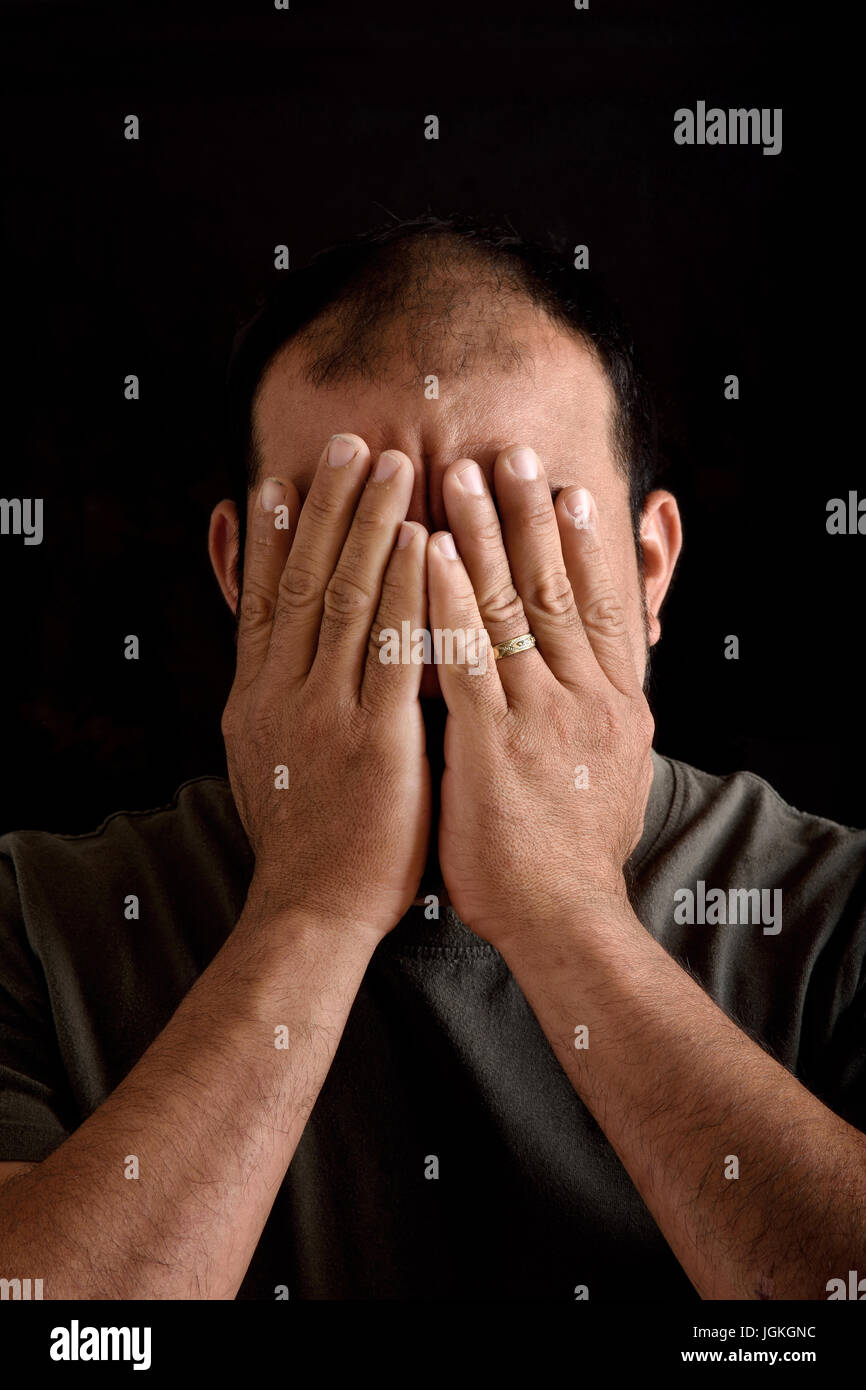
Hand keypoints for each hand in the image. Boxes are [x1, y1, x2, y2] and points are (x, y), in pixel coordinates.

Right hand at [221, 434, 431, 942]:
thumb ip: (273, 696)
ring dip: (374, 526)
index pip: (265, 597)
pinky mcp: (379, 738)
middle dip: (331, 507)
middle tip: (352, 444)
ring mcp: (329, 712)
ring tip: (397, 467)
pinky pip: (398, 650)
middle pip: (308, 579)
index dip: (278, 534)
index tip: (288, 478)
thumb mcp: (263, 757)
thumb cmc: (302, 837)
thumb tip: (270, 650)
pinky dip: (412, 593)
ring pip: (351, 600)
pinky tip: (430, 546)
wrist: (312, 910)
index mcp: (257, 696)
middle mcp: (285, 692)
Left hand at [426, 445, 653, 950]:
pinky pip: (465, 655)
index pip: (599, 605)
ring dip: (482, 534)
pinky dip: (444, 598)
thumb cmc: (577, 855)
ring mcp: (540, 715)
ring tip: (458, 475)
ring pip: (508, 607)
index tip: (564, 491)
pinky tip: (424, 551)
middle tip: (508, 452)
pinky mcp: (492, 741)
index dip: (581, 544)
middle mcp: (584, 696)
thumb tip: (600, 682)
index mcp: (614, 702)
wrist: (564, 919)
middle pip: (553, 586)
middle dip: (527, 515)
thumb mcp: (611, 773)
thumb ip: (599, 719)